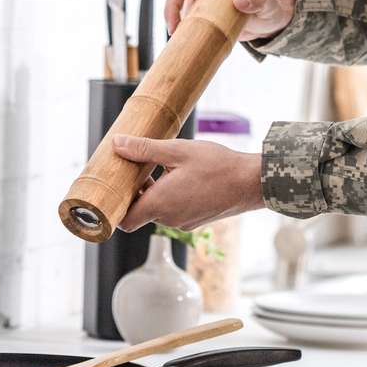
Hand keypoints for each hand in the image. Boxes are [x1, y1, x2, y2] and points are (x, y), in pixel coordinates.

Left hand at [113, 136, 263, 231]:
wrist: (251, 182)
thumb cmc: (217, 165)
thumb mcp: (178, 150)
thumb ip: (145, 149)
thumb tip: (117, 144)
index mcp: (160, 204)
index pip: (124, 221)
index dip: (115, 208)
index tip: (115, 188)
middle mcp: (170, 218)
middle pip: (140, 212)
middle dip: (136, 192)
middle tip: (138, 167)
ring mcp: (184, 222)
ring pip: (158, 210)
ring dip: (155, 192)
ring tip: (162, 166)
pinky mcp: (196, 219)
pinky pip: (174, 211)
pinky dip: (170, 196)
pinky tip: (181, 175)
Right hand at [164, 0, 297, 43]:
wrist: (272, 16)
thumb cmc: (270, 5)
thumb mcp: (266, 2)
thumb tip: (239, 1)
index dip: (172, 5)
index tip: (175, 28)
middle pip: (176, 0)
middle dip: (171, 20)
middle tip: (177, 42)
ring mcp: (204, 1)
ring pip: (181, 14)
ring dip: (177, 29)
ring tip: (182, 48)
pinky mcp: (205, 14)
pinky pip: (190, 23)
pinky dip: (186, 35)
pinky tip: (189, 49)